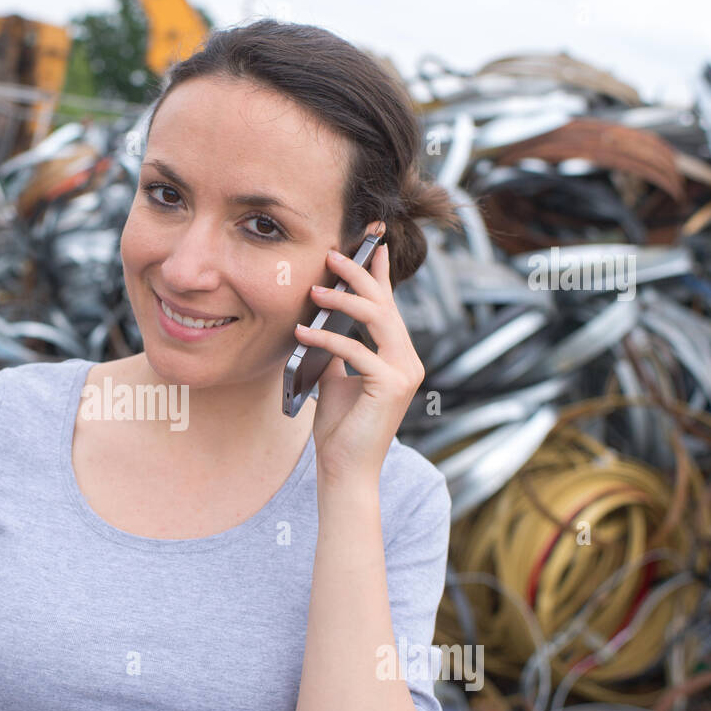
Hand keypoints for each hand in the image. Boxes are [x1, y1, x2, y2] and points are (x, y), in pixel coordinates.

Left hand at [294, 226, 424, 486]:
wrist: (345, 469)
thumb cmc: (340, 427)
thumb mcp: (335, 379)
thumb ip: (336, 351)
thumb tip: (321, 323)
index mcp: (397, 356)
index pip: (388, 306)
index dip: (380, 273)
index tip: (372, 242)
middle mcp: (407, 360)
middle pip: (385, 305)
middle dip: (359, 275)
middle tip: (332, 255)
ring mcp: (404, 372)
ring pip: (377, 320)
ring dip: (343, 300)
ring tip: (315, 290)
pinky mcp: (391, 385)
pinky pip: (358, 350)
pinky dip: (328, 339)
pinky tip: (302, 332)